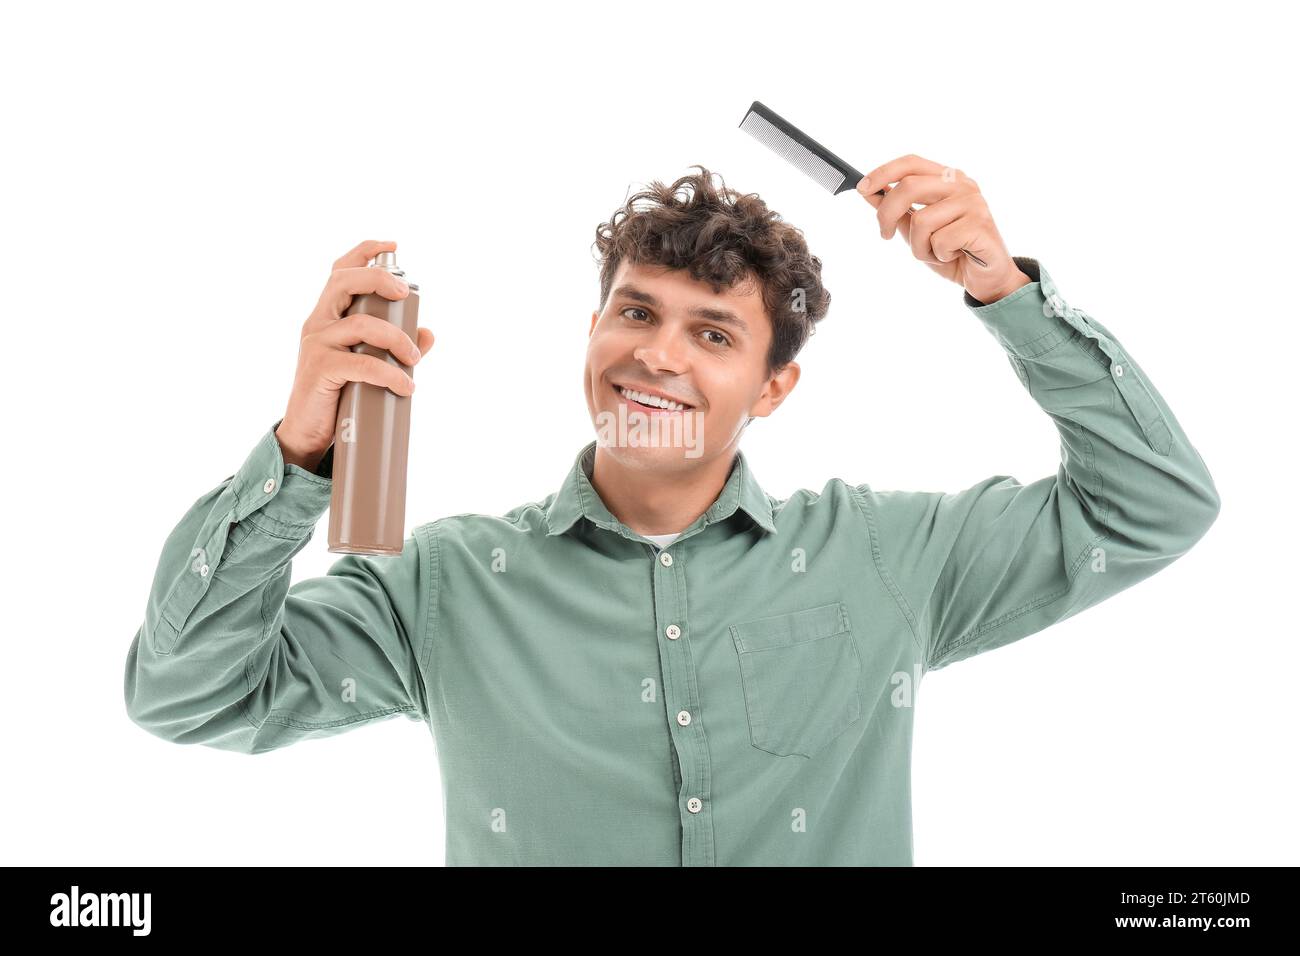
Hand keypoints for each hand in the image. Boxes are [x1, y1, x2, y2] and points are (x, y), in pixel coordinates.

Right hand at [275, 239, 434, 470]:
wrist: (309, 434)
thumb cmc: (339, 395)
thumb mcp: (369, 366)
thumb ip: (397, 348)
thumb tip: (429, 333)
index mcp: (328, 315)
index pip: (340, 271)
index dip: (364, 252)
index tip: (392, 245)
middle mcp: (318, 322)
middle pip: (344, 282)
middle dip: (378, 279)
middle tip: (406, 293)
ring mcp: (316, 344)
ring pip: (361, 324)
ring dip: (397, 339)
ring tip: (414, 360)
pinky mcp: (320, 369)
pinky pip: (361, 363)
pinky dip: (389, 374)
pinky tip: (406, 385)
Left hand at [854, 155, 1029, 303]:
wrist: (986, 278)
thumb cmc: (952, 251)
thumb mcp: (917, 230)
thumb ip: (897, 210)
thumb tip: (868, 191)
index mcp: (947, 179)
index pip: (911, 162)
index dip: (883, 172)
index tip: (862, 189)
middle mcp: (962, 185)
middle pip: (908, 187)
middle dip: (886, 214)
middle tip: (884, 235)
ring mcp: (973, 203)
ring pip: (921, 220)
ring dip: (918, 247)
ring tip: (935, 253)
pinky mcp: (980, 225)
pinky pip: (939, 241)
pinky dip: (938, 256)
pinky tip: (953, 256)